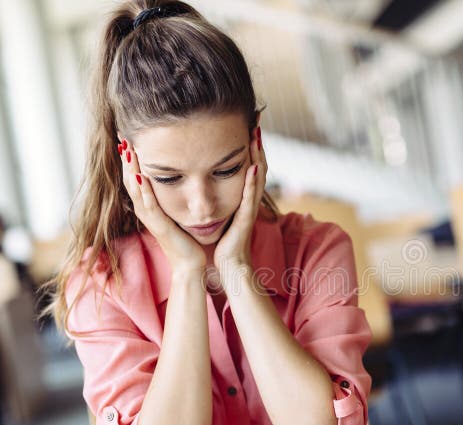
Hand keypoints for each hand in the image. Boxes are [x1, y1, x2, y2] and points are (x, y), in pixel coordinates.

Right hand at [119, 138, 206, 271]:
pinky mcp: (159, 226)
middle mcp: (146, 210)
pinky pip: (149, 205)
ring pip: (135, 189)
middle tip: (122, 135)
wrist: (191, 264)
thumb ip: (173, 197)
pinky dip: (144, 190)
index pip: (136, 177)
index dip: (131, 158)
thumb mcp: (177, 212)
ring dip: (131, 168)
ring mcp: (150, 218)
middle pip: (130, 179)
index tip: (128, 137)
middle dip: (126, 157)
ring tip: (127, 149)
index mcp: (149, 206)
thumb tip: (178, 177)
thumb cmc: (187, 239)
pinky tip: (141, 175)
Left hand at [212, 127, 266, 273]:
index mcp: (241, 195)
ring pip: (258, 176)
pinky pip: (250, 197)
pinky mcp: (246, 219)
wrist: (229, 266)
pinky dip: (253, 181)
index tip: (245, 122)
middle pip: (257, 164)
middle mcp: (248, 198)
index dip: (248, 144)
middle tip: (256, 119)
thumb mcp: (221, 213)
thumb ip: (217, 196)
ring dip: (258, 154)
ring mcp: (249, 208)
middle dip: (257, 142)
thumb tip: (204, 179)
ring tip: (256, 134)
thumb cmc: (223, 242)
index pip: (247, 164)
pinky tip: (253, 166)